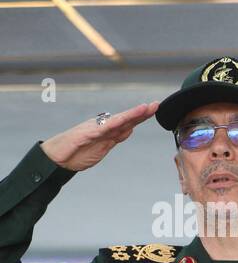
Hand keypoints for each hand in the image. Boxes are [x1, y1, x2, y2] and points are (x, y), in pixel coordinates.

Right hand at [40, 102, 158, 171]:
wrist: (57, 158)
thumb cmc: (78, 151)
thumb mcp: (103, 146)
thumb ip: (116, 137)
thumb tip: (130, 129)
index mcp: (107, 130)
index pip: (128, 122)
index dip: (141, 116)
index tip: (155, 108)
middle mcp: (102, 127)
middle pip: (125, 119)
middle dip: (141, 112)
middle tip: (156, 104)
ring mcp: (94, 129)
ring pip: (116, 121)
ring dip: (130, 115)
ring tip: (144, 108)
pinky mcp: (84, 135)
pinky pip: (100, 129)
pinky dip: (112, 124)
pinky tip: (122, 121)